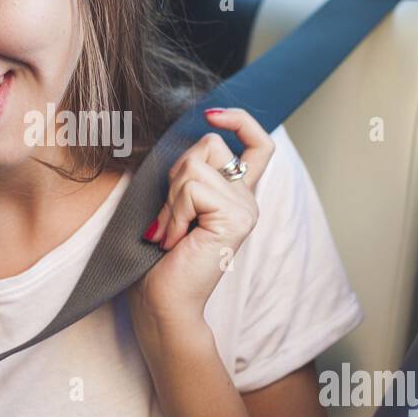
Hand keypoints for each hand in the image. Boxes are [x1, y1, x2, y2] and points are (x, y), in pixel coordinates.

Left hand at [129, 107, 275, 334]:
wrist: (163, 302)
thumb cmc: (159, 258)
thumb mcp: (173, 203)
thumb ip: (188, 173)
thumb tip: (185, 135)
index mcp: (235, 195)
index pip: (259, 144)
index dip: (239, 120)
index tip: (212, 114)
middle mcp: (247, 199)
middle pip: (209, 145)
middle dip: (175, 175)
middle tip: (170, 218)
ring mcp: (245, 208)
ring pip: (195, 165)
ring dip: (171, 198)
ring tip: (173, 232)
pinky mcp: (236, 217)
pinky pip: (193, 186)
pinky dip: (175, 211)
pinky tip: (177, 239)